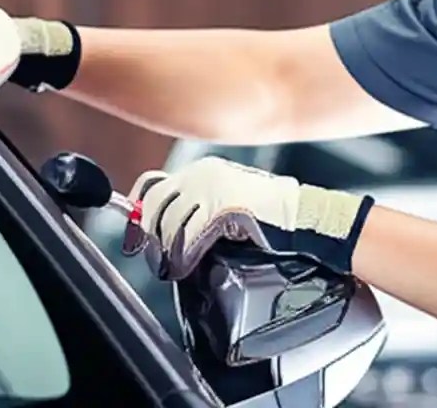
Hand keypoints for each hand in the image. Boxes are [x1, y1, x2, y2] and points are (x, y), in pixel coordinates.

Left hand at [128, 157, 373, 279]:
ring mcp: (212, 188)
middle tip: (150, 258)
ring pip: (170, 224)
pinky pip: (191, 237)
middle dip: (148, 235)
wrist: (305, 218)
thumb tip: (160, 231)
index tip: (132, 234)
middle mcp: (203, 173)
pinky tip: (184, 267)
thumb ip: (195, 209)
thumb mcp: (224, 203)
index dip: (136, 210)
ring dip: (167, 251)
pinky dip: (183, 257)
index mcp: (201, 169)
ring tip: (170, 268)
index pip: (152, 184)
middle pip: (155, 205)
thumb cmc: (270, 217)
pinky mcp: (223, 208)